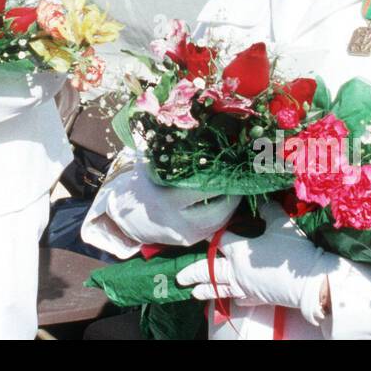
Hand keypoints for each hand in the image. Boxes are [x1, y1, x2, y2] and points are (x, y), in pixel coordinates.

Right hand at [102, 155, 237, 247]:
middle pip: (219, 208)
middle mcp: (179, 222)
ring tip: (238, 185)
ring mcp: (187, 234)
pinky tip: (227, 197)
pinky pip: (215, 226)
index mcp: (168, 201)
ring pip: (221, 219)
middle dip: (234, 192)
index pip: (203, 190)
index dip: (222, 178)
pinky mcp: (191, 241)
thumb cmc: (142, 186)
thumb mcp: (147, 168)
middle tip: (241, 175)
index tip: (232, 164)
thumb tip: (180, 128)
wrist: (129, 219)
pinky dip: (224, 212)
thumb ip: (161, 151)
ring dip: (233, 203)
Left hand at [174, 201, 337, 324]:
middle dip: (194, 273)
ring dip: (206, 291)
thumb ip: (268, 210)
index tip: (203, 231)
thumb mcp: (280, 224)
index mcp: (239, 250)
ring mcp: (246, 287)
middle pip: (210, 270)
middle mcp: (237, 270)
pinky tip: (232, 300)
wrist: (310, 282)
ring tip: (192, 293)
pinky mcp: (258, 298)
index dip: (212, 234)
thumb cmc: (292, 251)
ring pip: (220, 289)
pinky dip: (234, 300)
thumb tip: (262, 199)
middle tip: (179, 277)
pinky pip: (241, 300)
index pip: (219, 239)